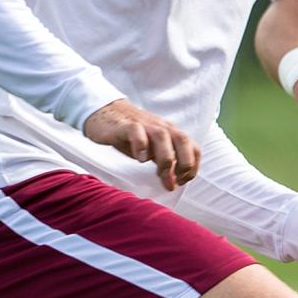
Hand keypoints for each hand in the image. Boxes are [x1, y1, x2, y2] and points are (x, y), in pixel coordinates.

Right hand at [82, 99, 200, 190]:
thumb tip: (172, 184)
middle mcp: (161, 127)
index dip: (192, 166)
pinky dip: (141, 145)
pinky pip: (136, 132)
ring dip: (165, 158)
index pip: (192, 147)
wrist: (104, 112)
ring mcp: (144, 124)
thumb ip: (163, 164)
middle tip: (176, 180)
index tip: (183, 181)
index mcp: (170, 133)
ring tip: (160, 174)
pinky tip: (140, 159)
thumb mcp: (151, 150)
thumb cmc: (131, 135)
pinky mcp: (126, 125)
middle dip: (185, 163)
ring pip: (162, 136)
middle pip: (182, 140)